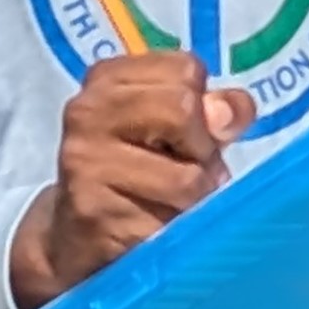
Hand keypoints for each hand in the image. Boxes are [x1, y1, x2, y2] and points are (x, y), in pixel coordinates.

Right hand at [10, 53, 255, 308]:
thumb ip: (213, 113)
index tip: (183, 133)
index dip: (203, 106)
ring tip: (175, 203)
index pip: (187, 69)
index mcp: (107, 78)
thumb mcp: (177, 132)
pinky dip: (178, 232)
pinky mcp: (94, 214)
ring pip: (185, 177)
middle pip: (183, 109)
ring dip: (198, 198)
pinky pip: (168, 223)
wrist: (74, 239)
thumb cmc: (138, 173)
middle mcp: (87, 112)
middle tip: (186, 171)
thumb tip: (233, 110)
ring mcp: (86, 163)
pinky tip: (156, 229)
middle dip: (202, 149)